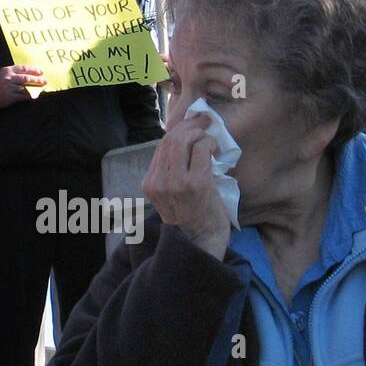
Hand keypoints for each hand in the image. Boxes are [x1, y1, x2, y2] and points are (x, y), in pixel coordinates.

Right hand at [0, 66, 46, 107]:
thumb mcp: (3, 73)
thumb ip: (14, 72)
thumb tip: (29, 73)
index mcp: (8, 70)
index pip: (23, 68)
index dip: (33, 70)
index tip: (41, 72)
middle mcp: (9, 78)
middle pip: (26, 78)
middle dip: (37, 79)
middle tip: (45, 80)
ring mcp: (9, 87)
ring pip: (25, 88)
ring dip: (35, 88)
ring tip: (42, 89)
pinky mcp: (9, 96)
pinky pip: (22, 96)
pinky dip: (29, 96)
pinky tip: (34, 96)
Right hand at [141, 112, 229, 258]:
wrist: (201, 242)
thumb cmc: (191, 217)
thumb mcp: (170, 195)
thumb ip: (171, 172)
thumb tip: (184, 140)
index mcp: (150, 183)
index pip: (160, 146)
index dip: (178, 130)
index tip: (192, 125)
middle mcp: (158, 182)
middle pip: (169, 139)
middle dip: (190, 125)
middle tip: (204, 122)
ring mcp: (175, 183)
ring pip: (183, 140)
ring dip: (200, 133)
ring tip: (209, 141)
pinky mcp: (196, 184)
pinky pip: (201, 149)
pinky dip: (210, 144)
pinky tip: (215, 151)